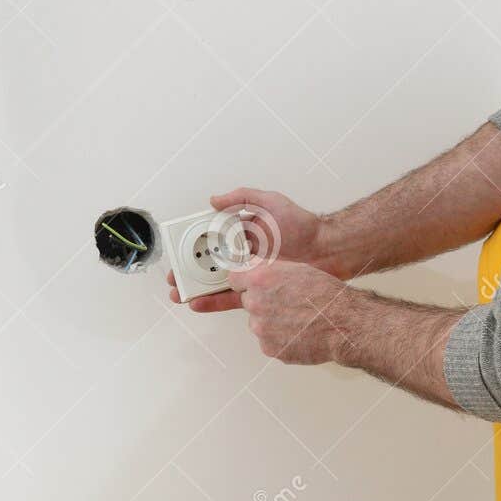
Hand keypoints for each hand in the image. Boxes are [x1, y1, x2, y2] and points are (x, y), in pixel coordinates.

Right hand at [162, 188, 351, 310]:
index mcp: (241, 232)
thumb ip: (242, 197)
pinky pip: (232, 297)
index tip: (177, 253)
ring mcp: (249, 273)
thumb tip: (213, 200)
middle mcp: (242, 254)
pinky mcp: (258, 290)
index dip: (192, 247)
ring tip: (179, 295)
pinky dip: (215, 302)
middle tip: (173, 280)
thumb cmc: (302, 224)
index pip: (210, 239)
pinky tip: (199, 304)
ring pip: (216, 282)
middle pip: (209, 264)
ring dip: (196, 289)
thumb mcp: (271, 201)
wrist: (327, 250)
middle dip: (189, 272)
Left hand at [228, 259, 353, 364]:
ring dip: (271, 321)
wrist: (342, 324)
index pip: (235, 278)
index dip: (246, 281)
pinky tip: (297, 331)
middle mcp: (256, 303)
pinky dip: (279, 338)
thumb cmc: (326, 296)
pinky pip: (268, 340)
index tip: (249, 284)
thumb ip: (271, 271)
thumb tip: (258, 273)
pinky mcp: (269, 347)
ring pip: (259, 323)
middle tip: (285, 302)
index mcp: (260, 279)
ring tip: (296, 318)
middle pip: (248, 301)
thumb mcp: (297, 269)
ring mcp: (261, 328)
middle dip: (262, 302)